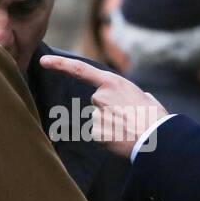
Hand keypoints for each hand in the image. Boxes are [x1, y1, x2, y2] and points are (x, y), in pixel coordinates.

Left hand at [38, 55, 167, 158]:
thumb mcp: (144, 97)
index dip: (59, 65)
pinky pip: (98, 135)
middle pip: (96, 102)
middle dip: (109, 110)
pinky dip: (108, 138)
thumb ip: (132, 95)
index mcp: (112, 83)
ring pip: (98, 120)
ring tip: (127, 129)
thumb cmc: (155, 117)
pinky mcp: (95, 133)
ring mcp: (96, 115)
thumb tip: (139, 100)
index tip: (42, 62)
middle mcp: (100, 96)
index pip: (80, 70)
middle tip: (128, 118)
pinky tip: (121, 138)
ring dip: (109, 125)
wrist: (157, 138)